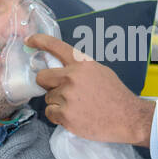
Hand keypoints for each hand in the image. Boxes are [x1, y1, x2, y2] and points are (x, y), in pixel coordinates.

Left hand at [27, 33, 155, 146]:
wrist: (128, 118)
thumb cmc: (116, 95)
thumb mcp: (100, 72)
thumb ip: (80, 68)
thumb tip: (62, 68)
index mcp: (81, 64)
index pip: (55, 47)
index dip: (39, 41)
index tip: (29, 40)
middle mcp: (72, 77)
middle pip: (42, 77)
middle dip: (47, 84)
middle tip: (60, 91)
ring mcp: (67, 97)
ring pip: (48, 98)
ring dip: (58, 103)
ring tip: (77, 107)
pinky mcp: (65, 115)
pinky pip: (50, 113)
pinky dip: (58, 116)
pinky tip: (74, 117)